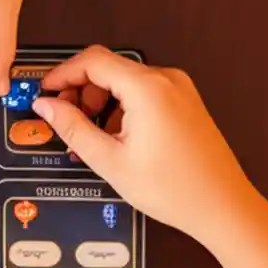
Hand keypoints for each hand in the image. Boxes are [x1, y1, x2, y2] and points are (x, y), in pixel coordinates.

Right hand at [30, 46, 259, 245]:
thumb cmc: (177, 189)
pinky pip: (142, 94)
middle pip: (108, 68)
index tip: (45, 91)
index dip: (62, 73)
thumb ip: (73, 129)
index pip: (92, 60)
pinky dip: (120, 108)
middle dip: (80, 90)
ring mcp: (179, 90)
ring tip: (89, 136)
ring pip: (124, 82)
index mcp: (148, 89)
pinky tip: (113, 138)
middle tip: (63, 119)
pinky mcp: (184, 103)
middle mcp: (166, 80)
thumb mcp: (111, 161)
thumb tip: (47, 107)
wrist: (223, 206)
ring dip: (99, 101)